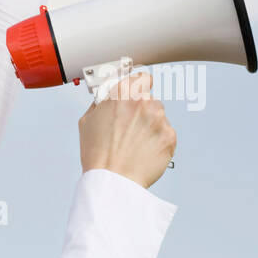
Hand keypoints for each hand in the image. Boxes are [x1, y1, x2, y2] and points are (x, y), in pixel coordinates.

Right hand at [79, 72, 176, 189]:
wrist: (112, 181)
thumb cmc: (98, 154)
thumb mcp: (87, 121)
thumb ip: (101, 103)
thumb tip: (107, 97)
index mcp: (123, 92)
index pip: (142, 76)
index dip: (138, 86)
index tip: (138, 92)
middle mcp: (144, 101)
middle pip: (150, 100)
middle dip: (142, 111)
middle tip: (130, 129)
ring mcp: (159, 119)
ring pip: (158, 117)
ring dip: (151, 126)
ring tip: (135, 144)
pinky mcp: (170, 136)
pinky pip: (166, 134)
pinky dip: (158, 142)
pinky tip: (144, 152)